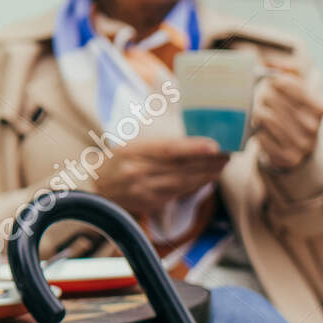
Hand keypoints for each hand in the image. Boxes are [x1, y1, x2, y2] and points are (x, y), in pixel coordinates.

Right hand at [91, 136, 230, 218]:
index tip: (214, 146)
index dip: (193, 148)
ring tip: (223, 164)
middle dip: (209, 161)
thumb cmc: (116, 159)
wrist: (93, 187)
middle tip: (229, 153)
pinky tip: (207, 178)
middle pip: (181, 167)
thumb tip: (181, 118)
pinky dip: (196, 185)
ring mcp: (144, 191)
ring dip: (207, 174)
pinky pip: (179, 193)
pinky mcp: (150, 204)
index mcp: (132, 151)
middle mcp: (138, 172)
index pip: (168, 149)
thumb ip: (156, 134)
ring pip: (184, 182)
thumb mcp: (130, 141)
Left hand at [252, 70, 322, 171]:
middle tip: (262, 99)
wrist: (298, 150)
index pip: (289, 83)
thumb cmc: (294, 114)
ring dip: (257, 112)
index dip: (274, 79)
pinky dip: (257, 132)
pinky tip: (262, 131)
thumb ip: (288, 72)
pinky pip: (261, 136)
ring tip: (259, 113)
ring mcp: (301, 144)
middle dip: (263, 96)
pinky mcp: (287, 157)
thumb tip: (271, 63)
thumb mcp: (298, 92)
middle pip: (272, 98)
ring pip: (265, 116)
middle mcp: (313, 126)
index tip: (270, 81)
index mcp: (319, 108)